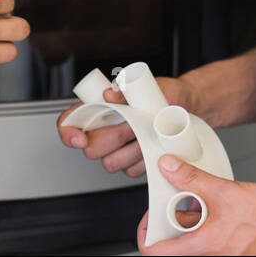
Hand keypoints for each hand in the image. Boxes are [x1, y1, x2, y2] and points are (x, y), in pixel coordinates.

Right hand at [57, 75, 193, 177]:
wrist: (186, 106)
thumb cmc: (162, 93)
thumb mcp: (147, 85)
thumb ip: (125, 90)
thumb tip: (109, 94)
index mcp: (99, 107)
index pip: (69, 121)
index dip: (69, 132)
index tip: (81, 139)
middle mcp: (104, 129)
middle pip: (91, 148)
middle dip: (113, 139)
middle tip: (132, 125)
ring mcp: (117, 148)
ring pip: (111, 163)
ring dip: (131, 150)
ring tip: (147, 132)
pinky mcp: (132, 163)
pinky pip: (131, 171)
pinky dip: (145, 160)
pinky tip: (154, 145)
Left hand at [137, 156, 255, 254]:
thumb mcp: (225, 191)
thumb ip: (192, 178)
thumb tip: (169, 168)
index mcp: (202, 248)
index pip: (154, 252)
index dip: (145, 232)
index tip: (147, 216)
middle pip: (173, 245)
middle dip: (170, 221)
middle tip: (173, 201)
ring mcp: (221, 256)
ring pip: (191, 241)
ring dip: (189, 220)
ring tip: (198, 198)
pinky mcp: (230, 251)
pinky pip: (207, 240)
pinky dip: (204, 223)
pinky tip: (215, 204)